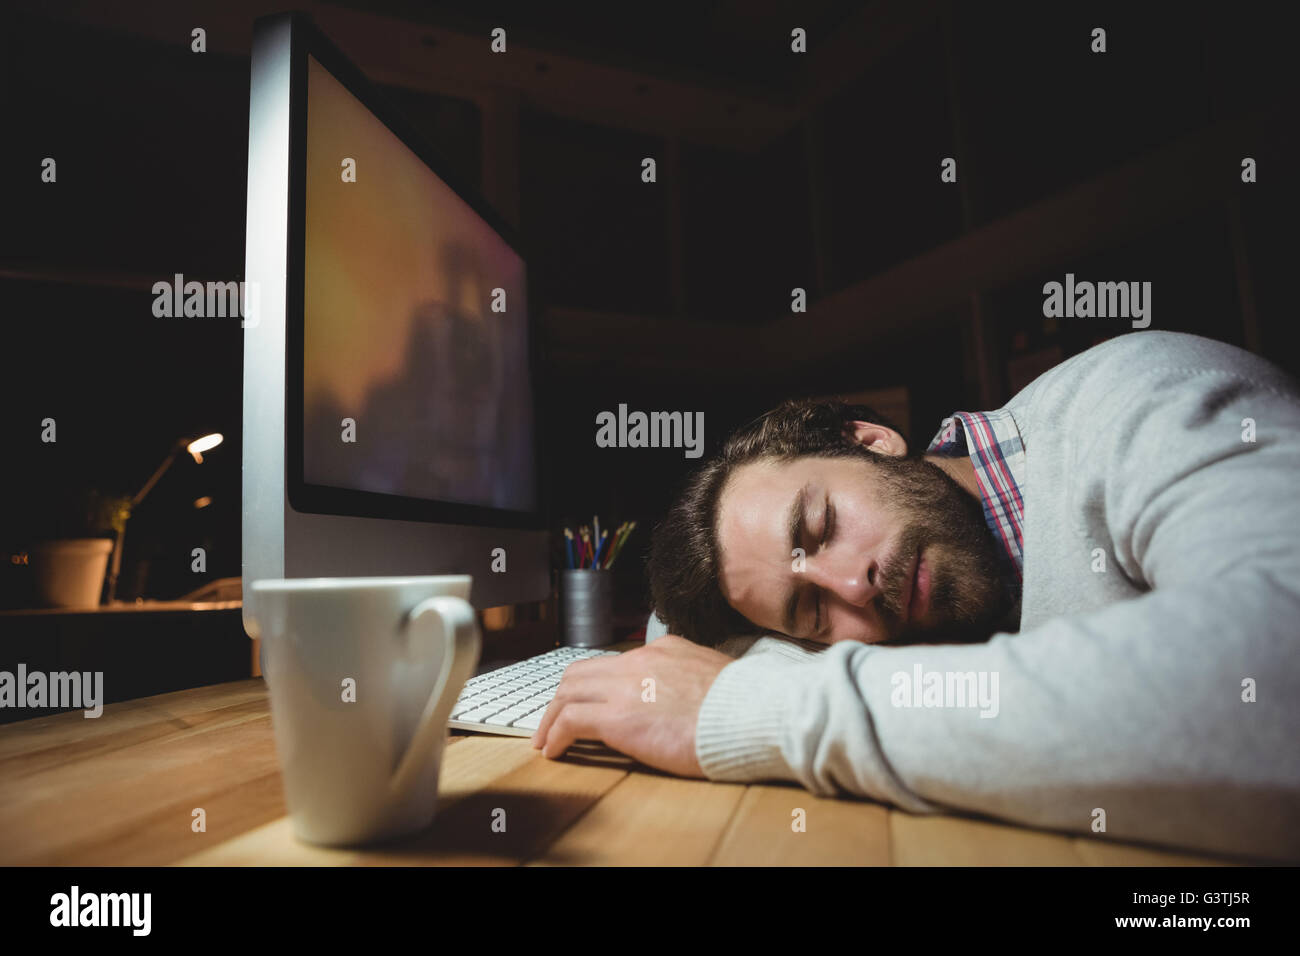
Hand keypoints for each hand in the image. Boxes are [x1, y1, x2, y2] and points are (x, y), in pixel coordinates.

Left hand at [530, 634, 733, 777]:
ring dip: (551, 717)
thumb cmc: (742, 706)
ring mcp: (625, 686)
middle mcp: (638, 661)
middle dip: (562, 697)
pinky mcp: (617, 717)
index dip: (593, 685)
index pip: (613, 662)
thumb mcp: (712, 674)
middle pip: (580, 672)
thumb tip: (682, 695)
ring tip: (545, 740)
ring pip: (567, 692)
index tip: (587, 703)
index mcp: (662, 650)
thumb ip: (687, 678)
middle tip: (554, 721)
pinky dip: (554, 735)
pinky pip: (570, 721)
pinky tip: (553, 751)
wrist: (750, 714)